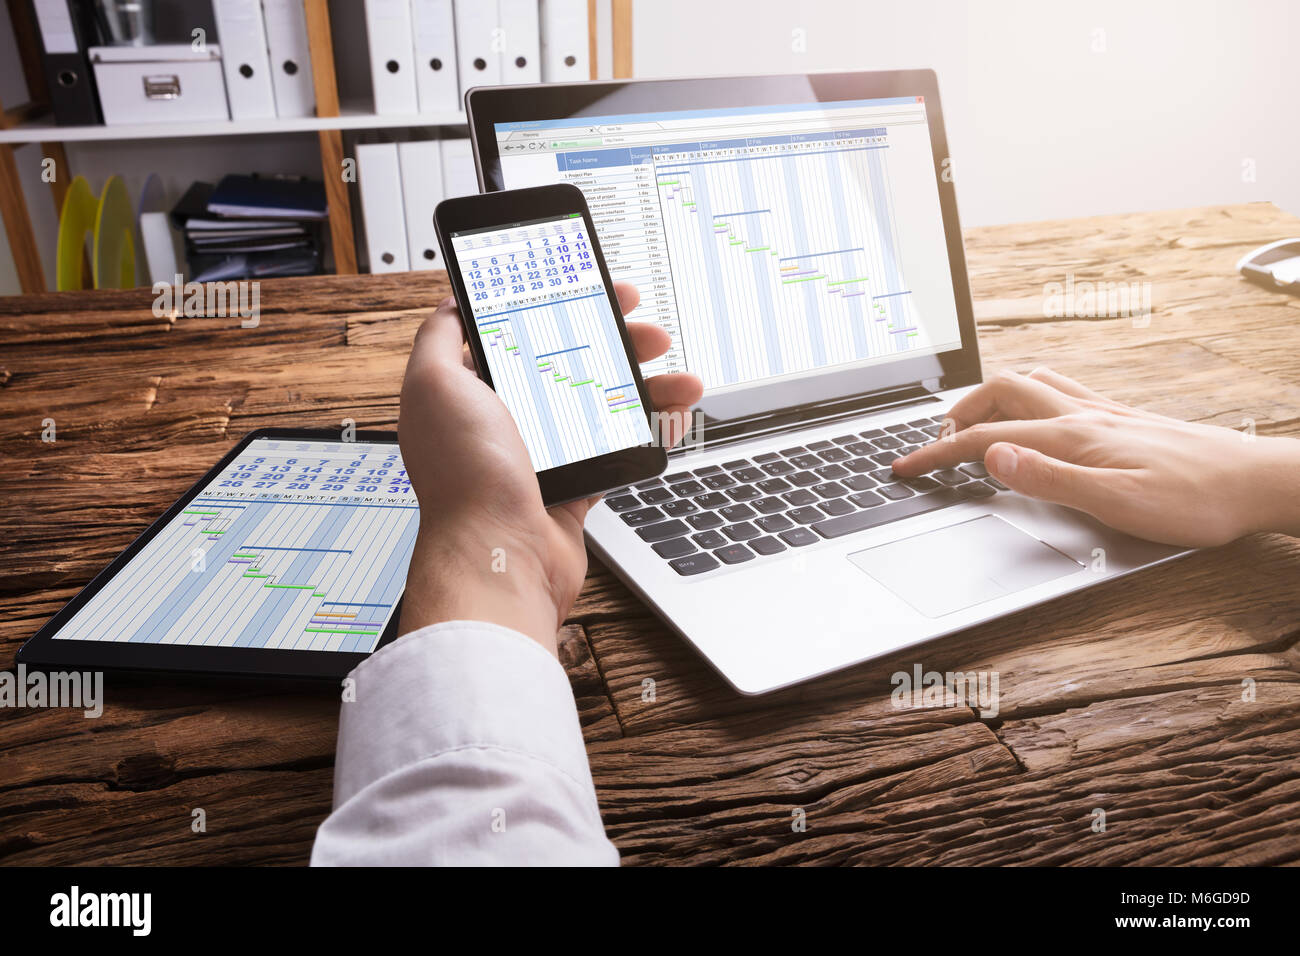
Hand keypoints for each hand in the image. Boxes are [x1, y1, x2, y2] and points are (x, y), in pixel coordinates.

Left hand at [396, 283, 702, 653]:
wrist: (500, 555)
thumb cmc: (465, 477)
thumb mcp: (433, 384)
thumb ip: (439, 338)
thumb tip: (452, 303)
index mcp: (470, 393)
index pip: (519, 333)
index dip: (560, 306)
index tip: (595, 289)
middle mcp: (503, 421)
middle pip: (570, 363)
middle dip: (616, 341)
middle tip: (649, 331)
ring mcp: (541, 454)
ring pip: (602, 404)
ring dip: (645, 386)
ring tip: (681, 378)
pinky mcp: (572, 487)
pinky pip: (617, 448)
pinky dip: (646, 431)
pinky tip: (670, 415)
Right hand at [891, 368, 1299, 546]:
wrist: (1256, 483)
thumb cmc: (1195, 500)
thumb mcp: (1117, 502)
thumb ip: (1048, 479)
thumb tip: (991, 457)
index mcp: (1072, 436)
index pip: (986, 438)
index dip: (937, 453)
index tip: (904, 466)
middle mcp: (1083, 414)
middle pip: (1000, 393)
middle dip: (957, 413)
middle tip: (936, 444)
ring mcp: (1103, 411)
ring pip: (1029, 382)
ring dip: (990, 397)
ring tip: (973, 422)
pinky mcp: (1121, 417)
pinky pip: (1060, 388)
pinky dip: (1028, 393)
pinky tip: (1035, 414)